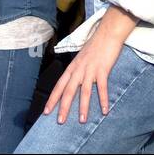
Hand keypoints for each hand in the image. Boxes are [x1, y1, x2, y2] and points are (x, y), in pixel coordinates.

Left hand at [44, 6, 136, 124]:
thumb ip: (77, 69)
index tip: (46, 112)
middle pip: (68, 91)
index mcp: (72, 67)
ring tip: (81, 120)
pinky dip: (103, 100)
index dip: (52, 99)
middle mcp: (78, 70)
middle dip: (63, 108)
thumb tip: (74, 81)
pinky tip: (104, 110)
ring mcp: (90, 70)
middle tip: (59, 121)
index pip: (59, 86)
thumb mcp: (81, 57)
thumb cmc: (96, 45)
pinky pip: (102, 88)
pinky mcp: (103, 69)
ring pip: (84, 92)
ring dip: (83, 107)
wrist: (107, 33)